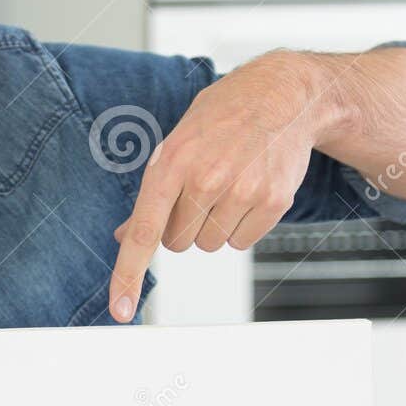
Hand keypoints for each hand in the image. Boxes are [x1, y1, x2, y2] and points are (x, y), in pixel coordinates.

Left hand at [108, 51, 343, 321]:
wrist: (284, 95)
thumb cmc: (222, 119)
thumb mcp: (176, 144)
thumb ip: (150, 194)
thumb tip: (124, 238)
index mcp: (171, 163)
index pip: (145, 232)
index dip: (129, 274)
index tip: (121, 310)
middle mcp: (205, 180)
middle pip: (177, 243)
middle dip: (183, 225)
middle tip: (200, 190)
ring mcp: (241, 191)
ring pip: (210, 246)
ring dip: (214, 225)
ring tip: (228, 184)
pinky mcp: (272, 202)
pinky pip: (242, 242)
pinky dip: (242, 225)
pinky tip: (249, 189)